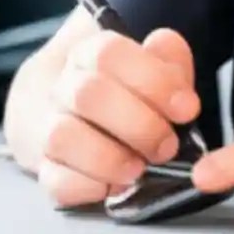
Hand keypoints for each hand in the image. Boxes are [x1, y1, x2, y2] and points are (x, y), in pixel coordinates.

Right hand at [37, 28, 201, 206]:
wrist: (68, 115)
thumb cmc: (123, 92)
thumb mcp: (152, 67)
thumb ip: (167, 58)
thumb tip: (163, 46)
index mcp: (87, 55)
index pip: (108, 53)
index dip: (153, 80)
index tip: (186, 108)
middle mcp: (62, 88)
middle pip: (87, 94)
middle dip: (138, 125)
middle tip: (167, 145)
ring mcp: (48, 129)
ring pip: (62, 137)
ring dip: (109, 157)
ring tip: (139, 168)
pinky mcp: (47, 171)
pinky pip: (56, 181)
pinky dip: (89, 187)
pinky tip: (113, 186)